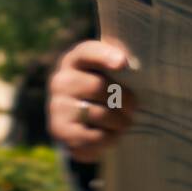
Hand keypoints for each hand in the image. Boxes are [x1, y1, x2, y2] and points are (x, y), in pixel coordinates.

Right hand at [48, 40, 137, 162]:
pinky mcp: (59, 131)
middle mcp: (61, 80)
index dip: (105, 56)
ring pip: (100, 114)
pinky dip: (109, 139)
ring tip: (125, 122)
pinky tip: (111, 134)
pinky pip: (92, 138)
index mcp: (77, 58)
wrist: (84, 118)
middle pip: (99, 87)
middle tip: (134, 107)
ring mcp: (57, 106)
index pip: (88, 52)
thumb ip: (123, 60)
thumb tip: (133, 60)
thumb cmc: (109, 86)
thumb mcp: (115, 69)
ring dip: (120, 121)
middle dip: (125, 99)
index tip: (122, 62)